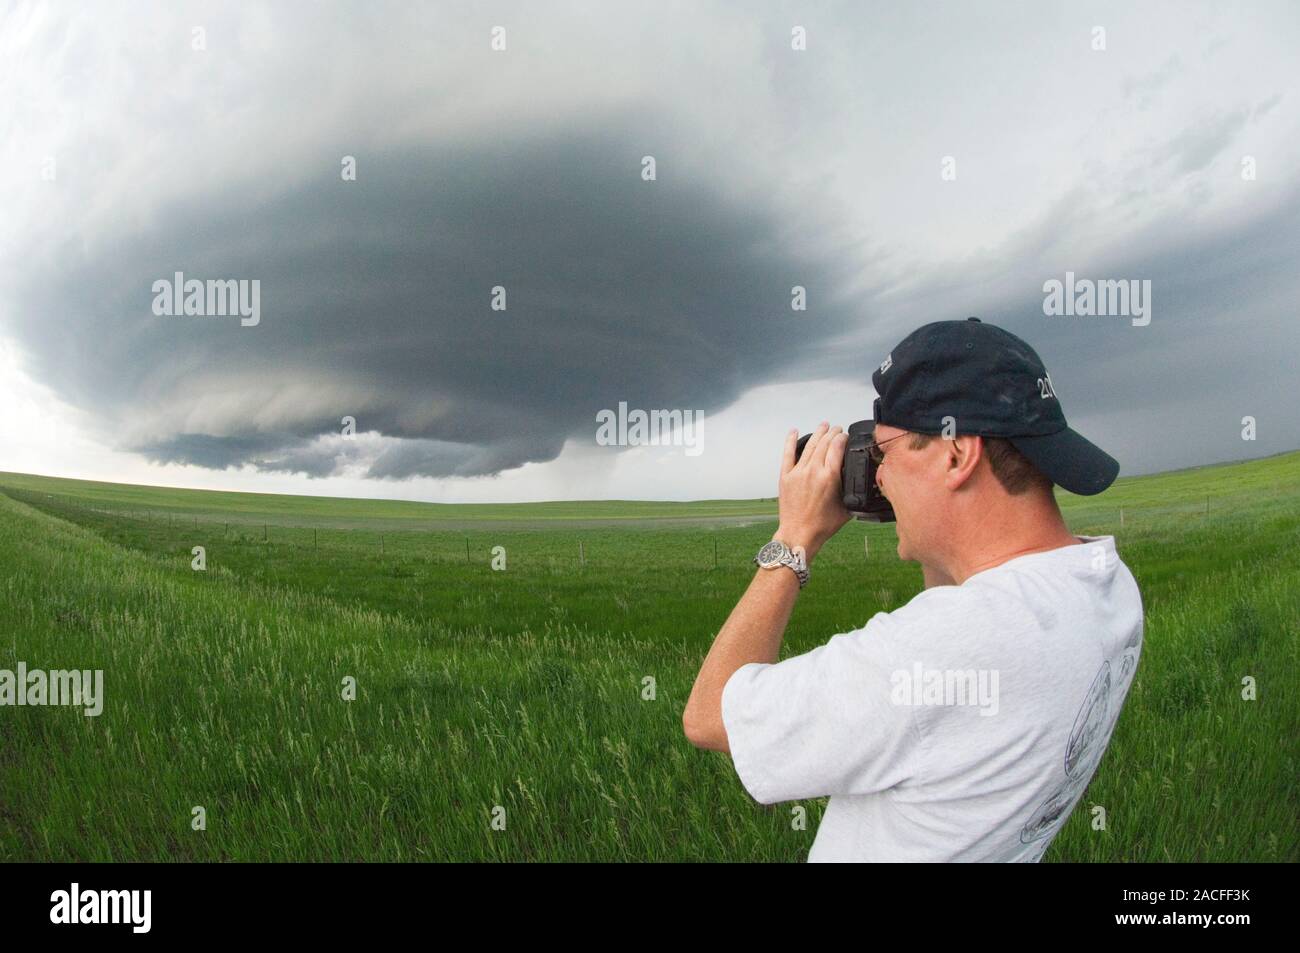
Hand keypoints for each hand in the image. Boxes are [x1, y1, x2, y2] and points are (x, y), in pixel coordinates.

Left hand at [775, 422, 850, 562]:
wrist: (799, 534)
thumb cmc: (822, 525)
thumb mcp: (846, 508)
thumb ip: (852, 492)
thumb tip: (858, 483)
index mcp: (829, 477)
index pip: (837, 447)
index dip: (842, 438)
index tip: (845, 436)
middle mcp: (813, 471)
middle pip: (824, 443)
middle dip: (832, 433)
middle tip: (837, 429)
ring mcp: (798, 472)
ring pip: (809, 446)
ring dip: (818, 433)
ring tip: (824, 426)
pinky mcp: (785, 476)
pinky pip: (787, 454)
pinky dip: (790, 441)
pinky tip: (794, 431)